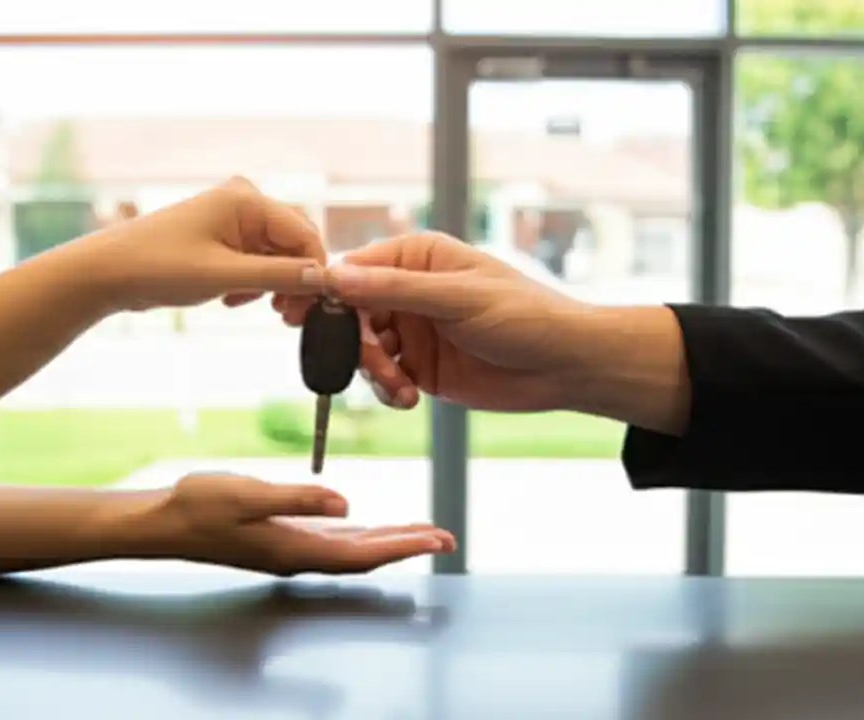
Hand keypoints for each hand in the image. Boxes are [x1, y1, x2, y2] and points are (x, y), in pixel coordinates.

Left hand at [76, 176, 326, 312]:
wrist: (106, 274)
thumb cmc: (158, 267)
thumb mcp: (224, 276)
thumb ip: (278, 275)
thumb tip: (323, 279)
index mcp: (247, 199)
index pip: (304, 233)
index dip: (315, 271)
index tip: (314, 307)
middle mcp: (243, 203)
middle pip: (293, 244)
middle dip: (293, 280)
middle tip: (286, 316)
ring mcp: (232, 221)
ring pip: (276, 257)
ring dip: (271, 286)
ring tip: (246, 304)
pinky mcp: (221, 239)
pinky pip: (256, 262)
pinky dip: (252, 284)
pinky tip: (230, 299)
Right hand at [154, 472, 455, 575]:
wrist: (160, 521)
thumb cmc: (198, 505)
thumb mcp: (248, 494)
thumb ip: (299, 499)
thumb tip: (347, 505)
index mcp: (295, 549)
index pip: (364, 553)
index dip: (404, 547)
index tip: (437, 539)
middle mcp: (298, 555)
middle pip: (366, 555)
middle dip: (407, 545)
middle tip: (445, 537)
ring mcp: (288, 548)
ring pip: (351, 549)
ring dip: (388, 540)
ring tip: (420, 532)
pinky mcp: (279, 537)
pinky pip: (332, 541)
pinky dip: (359, 534)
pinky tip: (366, 525)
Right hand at [275, 233, 689, 434]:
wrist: (566, 367)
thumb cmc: (525, 316)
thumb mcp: (458, 299)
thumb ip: (396, 290)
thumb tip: (336, 276)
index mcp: (418, 258)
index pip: (354, 269)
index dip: (324, 292)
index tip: (297, 315)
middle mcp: (410, 291)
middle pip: (351, 313)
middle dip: (353, 342)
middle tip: (373, 364)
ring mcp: (414, 331)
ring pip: (363, 350)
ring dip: (372, 372)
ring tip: (401, 389)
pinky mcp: (421, 368)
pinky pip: (384, 379)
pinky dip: (387, 391)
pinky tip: (408, 399)